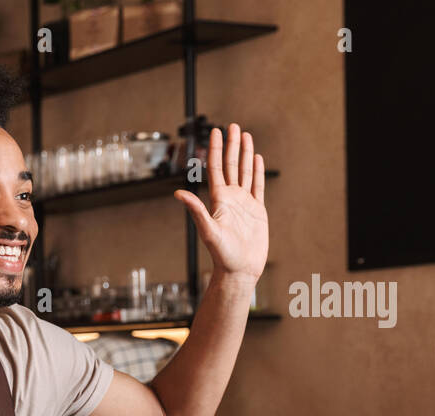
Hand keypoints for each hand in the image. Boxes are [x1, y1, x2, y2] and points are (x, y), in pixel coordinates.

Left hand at [173, 123, 268, 282]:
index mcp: (219, 200)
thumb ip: (195, 210)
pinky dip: (257, 171)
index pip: (216, 168)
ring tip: (246, 136)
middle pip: (231, 165)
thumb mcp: (208, 231)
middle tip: (233, 126)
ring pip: (245, 172)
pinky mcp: (256, 211)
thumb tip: (178, 193)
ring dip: (245, 154)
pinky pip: (257, 186)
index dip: (215, 149)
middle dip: (232, 145)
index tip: (216, 132)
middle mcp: (230, 198)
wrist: (240, 270)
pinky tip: (257, 159)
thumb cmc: (222, 254)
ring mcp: (244, 203)